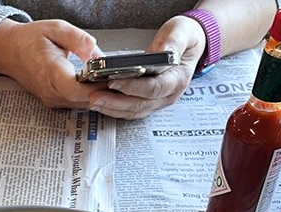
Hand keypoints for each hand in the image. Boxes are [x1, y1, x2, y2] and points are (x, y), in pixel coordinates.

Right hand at [0, 19, 106, 108]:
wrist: (11, 53)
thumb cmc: (31, 39)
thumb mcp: (55, 28)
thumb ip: (78, 39)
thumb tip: (96, 50)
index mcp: (50, 71)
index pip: (75, 89)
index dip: (95, 88)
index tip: (111, 79)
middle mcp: (51, 91)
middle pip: (84, 100)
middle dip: (104, 92)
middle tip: (123, 80)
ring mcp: (53, 100)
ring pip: (83, 105)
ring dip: (99, 96)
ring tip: (115, 81)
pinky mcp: (55, 103)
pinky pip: (77, 104)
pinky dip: (91, 96)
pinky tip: (100, 85)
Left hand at [88, 16, 205, 119]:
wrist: (188, 46)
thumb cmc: (183, 38)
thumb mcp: (181, 32)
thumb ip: (173, 43)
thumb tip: (164, 53)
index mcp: (177, 80)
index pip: (153, 88)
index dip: (132, 87)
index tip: (113, 81)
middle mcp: (167, 96)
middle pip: (139, 104)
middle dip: (115, 102)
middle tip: (94, 97)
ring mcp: (157, 102)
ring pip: (132, 111)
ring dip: (111, 108)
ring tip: (92, 101)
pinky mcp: (148, 103)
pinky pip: (129, 110)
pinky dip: (114, 108)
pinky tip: (100, 103)